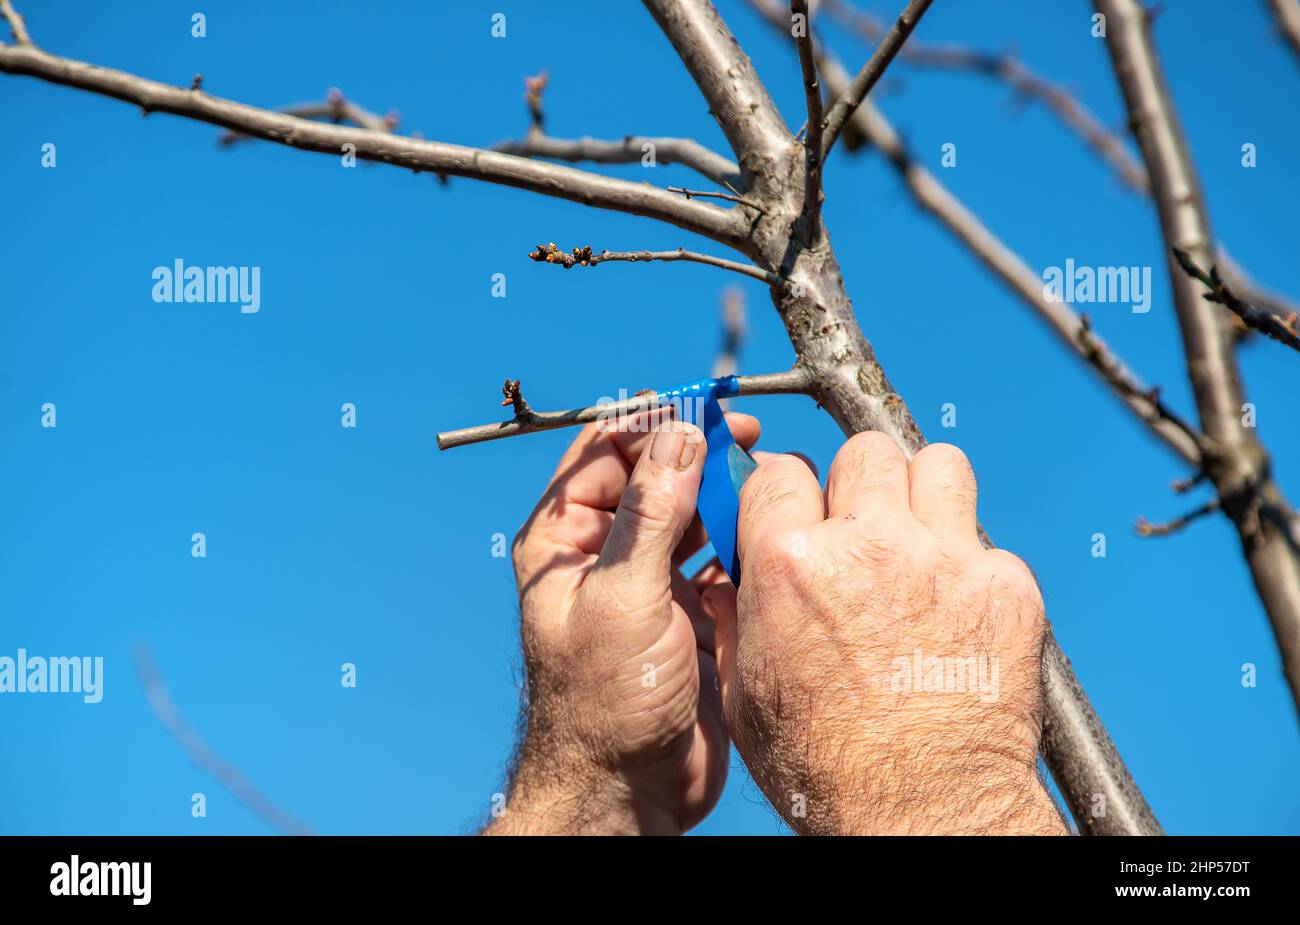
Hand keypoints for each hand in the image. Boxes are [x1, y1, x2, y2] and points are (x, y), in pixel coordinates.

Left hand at [484, 410, 759, 834]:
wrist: (628, 790)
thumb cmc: (604, 704)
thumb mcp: (623, 598)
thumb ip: (650, 515)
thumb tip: (677, 434)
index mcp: (565, 541)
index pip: (603, 451)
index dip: (652, 421)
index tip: (704, 408)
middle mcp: (604, 553)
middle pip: (652, 475)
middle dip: (698, 453)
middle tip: (747, 439)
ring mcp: (648, 582)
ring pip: (689, 513)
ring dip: (723, 495)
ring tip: (763, 481)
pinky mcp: (688, 613)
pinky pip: (718, 558)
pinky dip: (741, 542)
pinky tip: (766, 534)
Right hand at [703, 432, 1067, 834]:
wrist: (924, 811)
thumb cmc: (826, 765)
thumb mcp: (748, 691)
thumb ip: (738, 617)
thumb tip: (730, 581)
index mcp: (791, 563)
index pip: (781, 470)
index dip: (784, 492)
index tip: (794, 511)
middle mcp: (867, 545)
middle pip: (863, 453)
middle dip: (856, 483)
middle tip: (859, 524)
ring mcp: (944, 559)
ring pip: (938, 466)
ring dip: (923, 493)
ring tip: (917, 537)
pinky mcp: (1004, 586)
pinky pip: (987, 541)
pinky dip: (971, 566)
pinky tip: (957, 610)